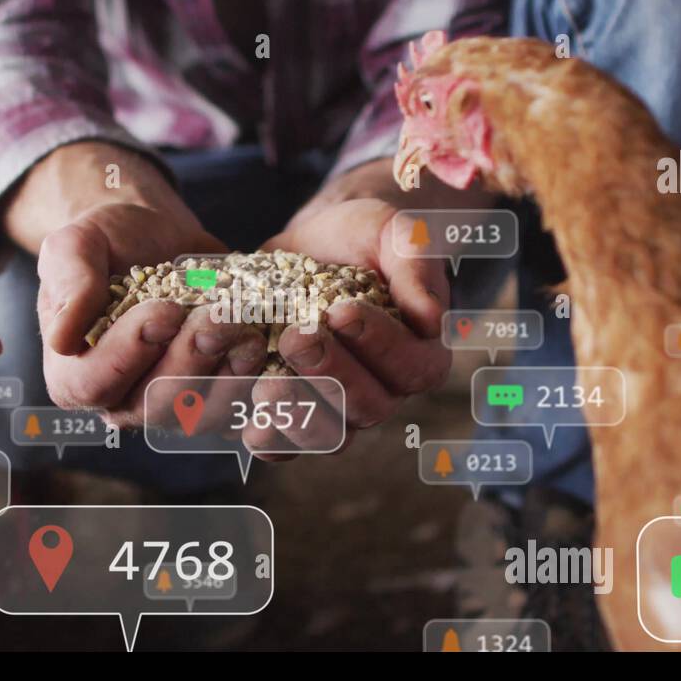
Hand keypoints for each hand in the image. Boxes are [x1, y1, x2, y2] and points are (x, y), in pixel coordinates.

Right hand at [35, 202, 267, 425]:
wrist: (158, 236)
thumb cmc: (110, 242)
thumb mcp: (76, 246)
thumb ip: (69, 283)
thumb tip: (62, 339)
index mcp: (73, 376)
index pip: (94, 385)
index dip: (130, 352)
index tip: (164, 309)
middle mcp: (121, 402)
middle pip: (155, 406)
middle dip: (190, 360)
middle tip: (215, 316)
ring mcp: (171, 408)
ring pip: (202, 414)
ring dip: (228, 372)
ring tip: (245, 326)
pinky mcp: (213, 401)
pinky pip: (239, 409)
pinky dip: (256, 381)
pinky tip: (265, 343)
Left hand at [261, 197, 450, 429]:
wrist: (311, 246)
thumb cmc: (362, 238)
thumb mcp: (392, 234)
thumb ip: (416, 265)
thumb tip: (431, 319)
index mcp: (420, 354)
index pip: (412, 367)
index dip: (380, 346)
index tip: (343, 311)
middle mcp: (385, 391)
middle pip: (368, 406)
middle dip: (331, 374)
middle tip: (297, 337)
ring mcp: (340, 410)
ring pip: (329, 435)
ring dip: (298, 416)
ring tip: (268, 385)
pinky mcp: (298, 415)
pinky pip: (288, 446)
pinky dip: (269, 440)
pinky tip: (249, 421)